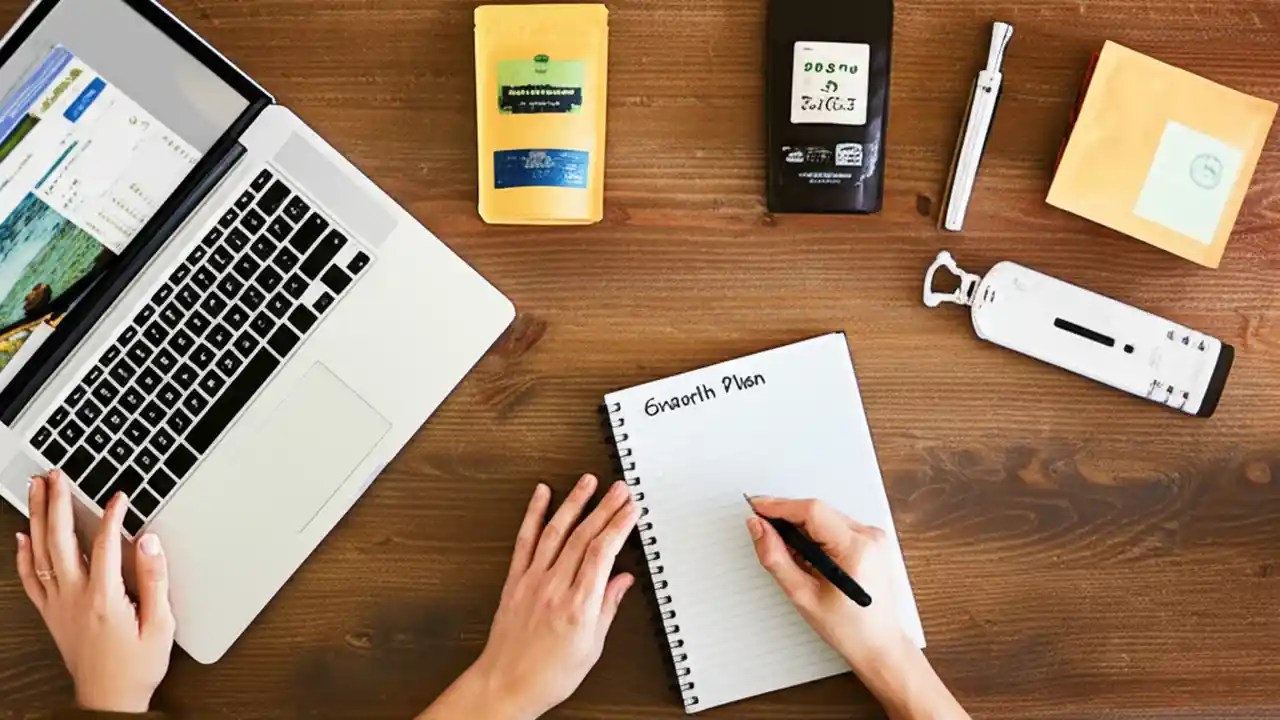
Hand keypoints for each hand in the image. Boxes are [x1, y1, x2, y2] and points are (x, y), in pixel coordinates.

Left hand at [15, 470, 174, 712]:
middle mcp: (74, 597)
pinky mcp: (51, 614)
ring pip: (40, 553)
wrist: (109, 699)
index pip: (103, 544)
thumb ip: (154, 580)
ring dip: (36, 518)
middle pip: (59, 540)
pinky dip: (23, 555)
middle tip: (56, 476)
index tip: (118, 496)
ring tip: (37, 491)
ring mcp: (58, 605)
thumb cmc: (136, 666)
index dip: (111, 515)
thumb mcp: (161, 624)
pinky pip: (30, 579)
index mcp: (103, 598)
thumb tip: (148, 543)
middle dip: (56, 503)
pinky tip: (22, 536)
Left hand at [422, 475, 640, 719]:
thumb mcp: (591, 647)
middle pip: (584, 536)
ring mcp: (532, 581)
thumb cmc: (548, 674)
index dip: (619, 526)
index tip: (631, 510)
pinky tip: (541, 495)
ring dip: (574, 502)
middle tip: (619, 489)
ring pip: (556, 532)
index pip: (603, 553)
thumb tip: (622, 581)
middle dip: (605, 508)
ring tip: (588, 482)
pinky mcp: (515, 580)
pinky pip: (525, 541)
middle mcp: (554, 588)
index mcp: (578, 605)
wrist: (506, 685)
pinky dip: (534, 515)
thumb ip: (607, 608)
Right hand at [747, 497, 968, 719]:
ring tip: (792, 558)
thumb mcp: (802, 595)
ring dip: (801, 529)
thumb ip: (775, 557)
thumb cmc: (849, 628)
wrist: (878, 644)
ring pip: (824, 517)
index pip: (812, 511)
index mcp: (856, 548)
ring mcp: (872, 537)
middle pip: (817, 511)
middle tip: (765, 534)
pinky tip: (809, 557)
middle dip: (787, 519)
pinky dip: (815, 536)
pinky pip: (834, 526)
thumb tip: (758, 528)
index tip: (756, 507)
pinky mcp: (870, 541)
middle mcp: (869, 536)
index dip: (779, 506)